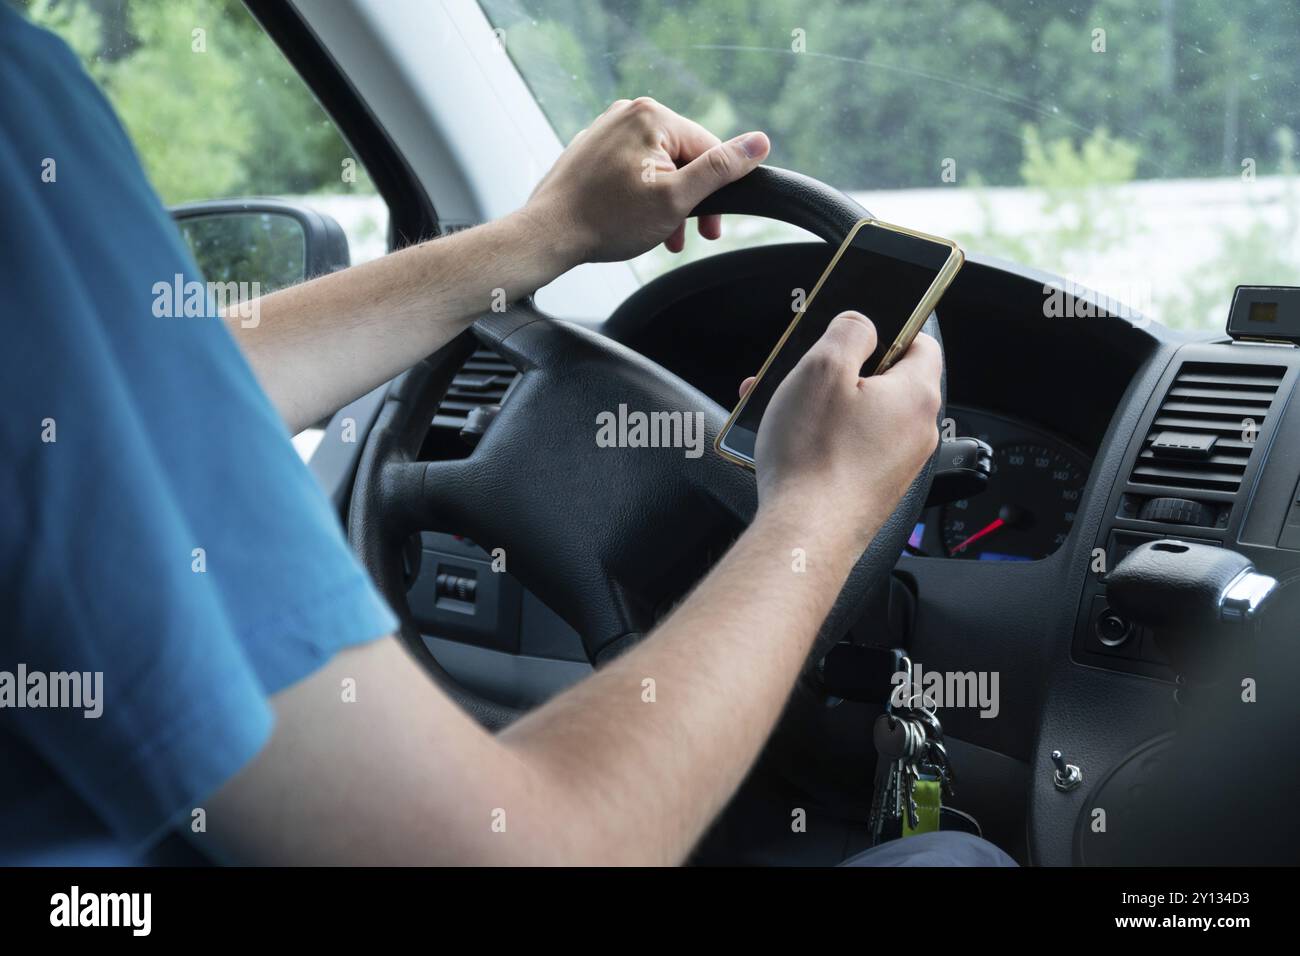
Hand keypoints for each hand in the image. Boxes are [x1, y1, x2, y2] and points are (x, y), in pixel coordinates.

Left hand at [522, 97, 769, 267]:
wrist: (548, 235)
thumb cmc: (607, 220)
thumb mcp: (676, 198)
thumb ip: (720, 170)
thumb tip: (760, 143)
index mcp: (651, 116)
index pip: (707, 148)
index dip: (718, 191)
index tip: (714, 228)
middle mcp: (627, 113)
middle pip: (682, 156)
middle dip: (690, 200)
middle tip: (692, 236)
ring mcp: (606, 129)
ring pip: (657, 165)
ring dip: (668, 203)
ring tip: (664, 236)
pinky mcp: (592, 148)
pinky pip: (632, 168)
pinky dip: (643, 195)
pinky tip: (639, 223)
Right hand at [742, 312, 941, 549]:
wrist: (804, 535)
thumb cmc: (814, 457)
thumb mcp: (823, 368)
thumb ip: (849, 332)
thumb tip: (863, 325)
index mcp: (916, 394)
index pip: (921, 341)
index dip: (888, 328)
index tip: (856, 331)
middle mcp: (917, 431)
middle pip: (887, 380)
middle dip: (843, 370)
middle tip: (804, 372)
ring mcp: (898, 464)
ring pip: (864, 416)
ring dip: (826, 405)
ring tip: (784, 408)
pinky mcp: (875, 489)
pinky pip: (853, 448)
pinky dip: (826, 438)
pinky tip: (792, 442)